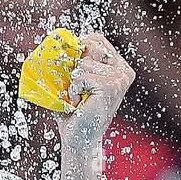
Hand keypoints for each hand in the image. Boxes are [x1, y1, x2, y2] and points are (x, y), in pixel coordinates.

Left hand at [54, 32, 135, 152]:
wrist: (79, 140)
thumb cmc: (74, 112)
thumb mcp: (76, 82)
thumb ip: (75, 61)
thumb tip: (57, 42)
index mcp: (119, 66)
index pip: (96, 39)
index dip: (79, 49)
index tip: (76, 72)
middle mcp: (123, 71)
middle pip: (89, 47)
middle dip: (76, 68)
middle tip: (79, 90)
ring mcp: (119, 78)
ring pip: (82, 64)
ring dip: (73, 84)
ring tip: (80, 100)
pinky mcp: (110, 86)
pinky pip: (80, 77)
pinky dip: (73, 91)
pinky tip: (79, 104)